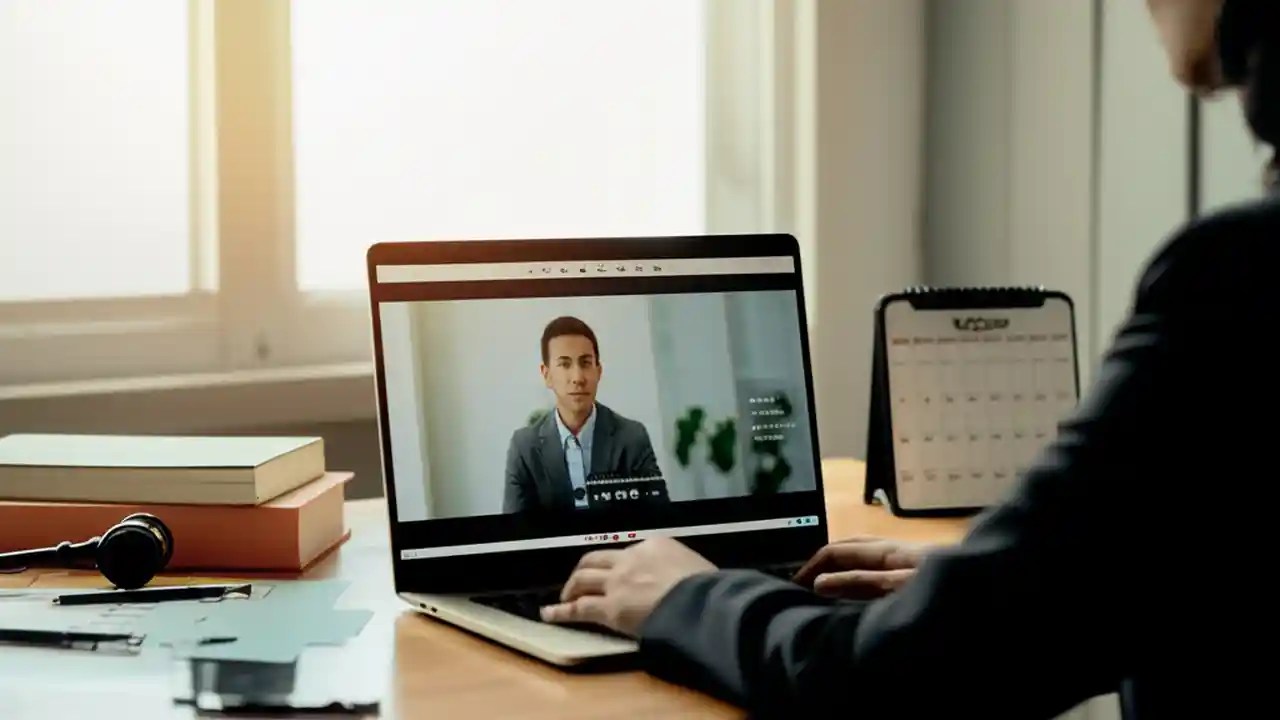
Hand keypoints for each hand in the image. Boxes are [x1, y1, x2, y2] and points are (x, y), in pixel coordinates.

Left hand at [540, 537, 716, 636]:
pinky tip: (549, 613)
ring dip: (570, 587)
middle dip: (584, 569)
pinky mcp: (610, 607)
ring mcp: (617, 581)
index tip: (618, 572)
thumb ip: (681, 570)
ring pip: (583, 578)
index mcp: (655, 544)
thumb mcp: (698, 566)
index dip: (618, 563)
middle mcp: (631, 557)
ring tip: (564, 596)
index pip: (628, 551)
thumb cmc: (709, 588)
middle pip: (596, 558)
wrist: (701, 602)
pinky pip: (579, 608)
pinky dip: (561, 611)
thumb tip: (685, 581)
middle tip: (578, 581)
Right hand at [792, 536, 931, 599]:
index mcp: (885, 550)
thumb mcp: (897, 586)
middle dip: (823, 563)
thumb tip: (818, 582)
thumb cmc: (942, 591)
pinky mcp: (916, 576)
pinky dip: (857, 580)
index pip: (837, 550)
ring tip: (823, 590)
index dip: (813, 566)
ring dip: (839, 570)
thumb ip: (860, 583)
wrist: (990, 598)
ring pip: (862, 559)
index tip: (795, 587)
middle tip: (804, 586)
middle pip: (848, 548)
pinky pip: (876, 572)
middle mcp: (892, 550)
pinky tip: (857, 595)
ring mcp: (905, 561)